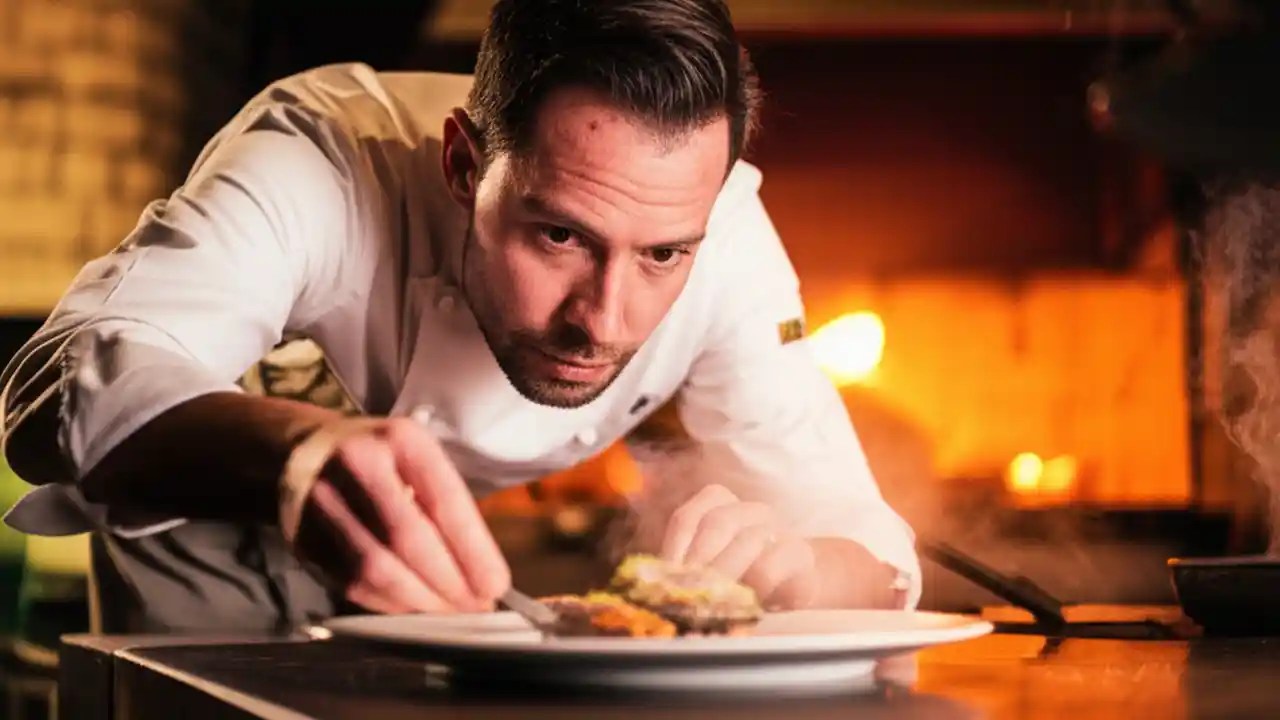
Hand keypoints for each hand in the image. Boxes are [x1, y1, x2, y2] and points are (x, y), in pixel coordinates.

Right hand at [283, 416, 509, 613]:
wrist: (303, 450)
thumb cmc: (383, 459)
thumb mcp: (418, 459)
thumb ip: (446, 505)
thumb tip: (481, 572)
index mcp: (401, 439)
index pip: (443, 500)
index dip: (472, 549)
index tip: (495, 585)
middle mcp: (357, 464)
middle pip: (408, 538)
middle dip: (448, 583)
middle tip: (476, 607)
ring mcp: (322, 502)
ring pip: (376, 568)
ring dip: (420, 600)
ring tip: (449, 614)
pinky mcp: (302, 538)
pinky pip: (352, 583)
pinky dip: (389, 603)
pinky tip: (412, 609)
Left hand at [661, 484, 818, 609]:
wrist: (795, 585)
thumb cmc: (742, 578)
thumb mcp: (710, 572)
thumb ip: (687, 576)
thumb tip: (659, 595)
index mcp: (718, 505)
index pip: (687, 518)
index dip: (673, 550)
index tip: (664, 580)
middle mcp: (748, 509)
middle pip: (717, 524)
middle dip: (699, 562)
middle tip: (688, 594)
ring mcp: (776, 527)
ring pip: (747, 539)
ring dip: (725, 574)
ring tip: (712, 601)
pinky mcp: (798, 553)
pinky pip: (771, 565)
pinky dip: (752, 586)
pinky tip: (743, 603)